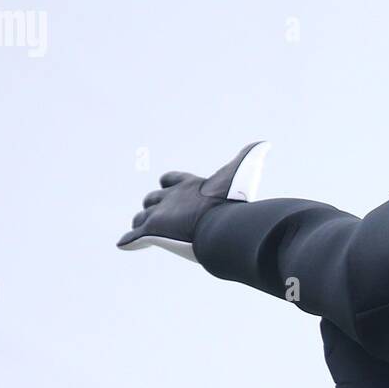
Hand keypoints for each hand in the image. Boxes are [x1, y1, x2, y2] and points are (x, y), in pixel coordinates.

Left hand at [117, 141, 269, 260]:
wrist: (220, 227)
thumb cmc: (231, 202)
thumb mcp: (243, 175)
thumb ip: (250, 158)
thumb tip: (265, 143)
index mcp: (188, 186)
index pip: (172, 180)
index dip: (170, 184)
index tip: (169, 186)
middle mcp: (170, 199)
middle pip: (152, 199)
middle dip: (154, 205)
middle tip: (158, 216)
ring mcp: (159, 216)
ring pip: (141, 218)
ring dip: (141, 223)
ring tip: (142, 231)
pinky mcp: (152, 232)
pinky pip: (133, 237)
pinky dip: (129, 241)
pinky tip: (124, 244)